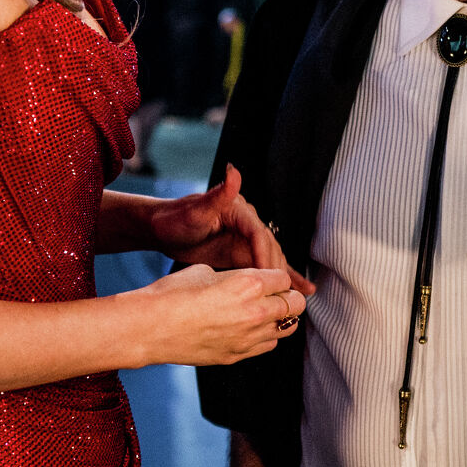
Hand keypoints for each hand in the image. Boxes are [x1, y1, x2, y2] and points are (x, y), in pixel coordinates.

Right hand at [135, 263, 305, 367]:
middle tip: (275, 295)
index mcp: (249, 284)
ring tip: (264, 313)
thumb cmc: (171, 296)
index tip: (269, 278)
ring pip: (288, 329)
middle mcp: (255, 312)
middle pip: (295, 304)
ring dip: (280, 319)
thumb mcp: (206, 271)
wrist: (149, 328)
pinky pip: (268, 345)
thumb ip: (234, 277)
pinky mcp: (237, 355)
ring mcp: (248, 338)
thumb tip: (242, 282)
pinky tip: (249, 329)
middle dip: (288, 297)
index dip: (276, 276)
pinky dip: (265, 336)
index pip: (284, 278)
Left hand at [149, 167, 315, 295]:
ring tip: (301, 296)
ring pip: (273, 259)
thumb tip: (233, 171)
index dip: (265, 255)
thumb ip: (218, 195)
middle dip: (276, 271)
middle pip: (270, 249)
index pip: (259, 234)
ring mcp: (247, 239)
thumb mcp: (195, 209)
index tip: (268, 276)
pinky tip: (303, 288)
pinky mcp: (244, 252)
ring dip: (287, 277)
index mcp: (240, 211)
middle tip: (281, 294)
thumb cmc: (175, 218)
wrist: (163, 230)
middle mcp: (248, 223)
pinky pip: (266, 265)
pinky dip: (284, 276)